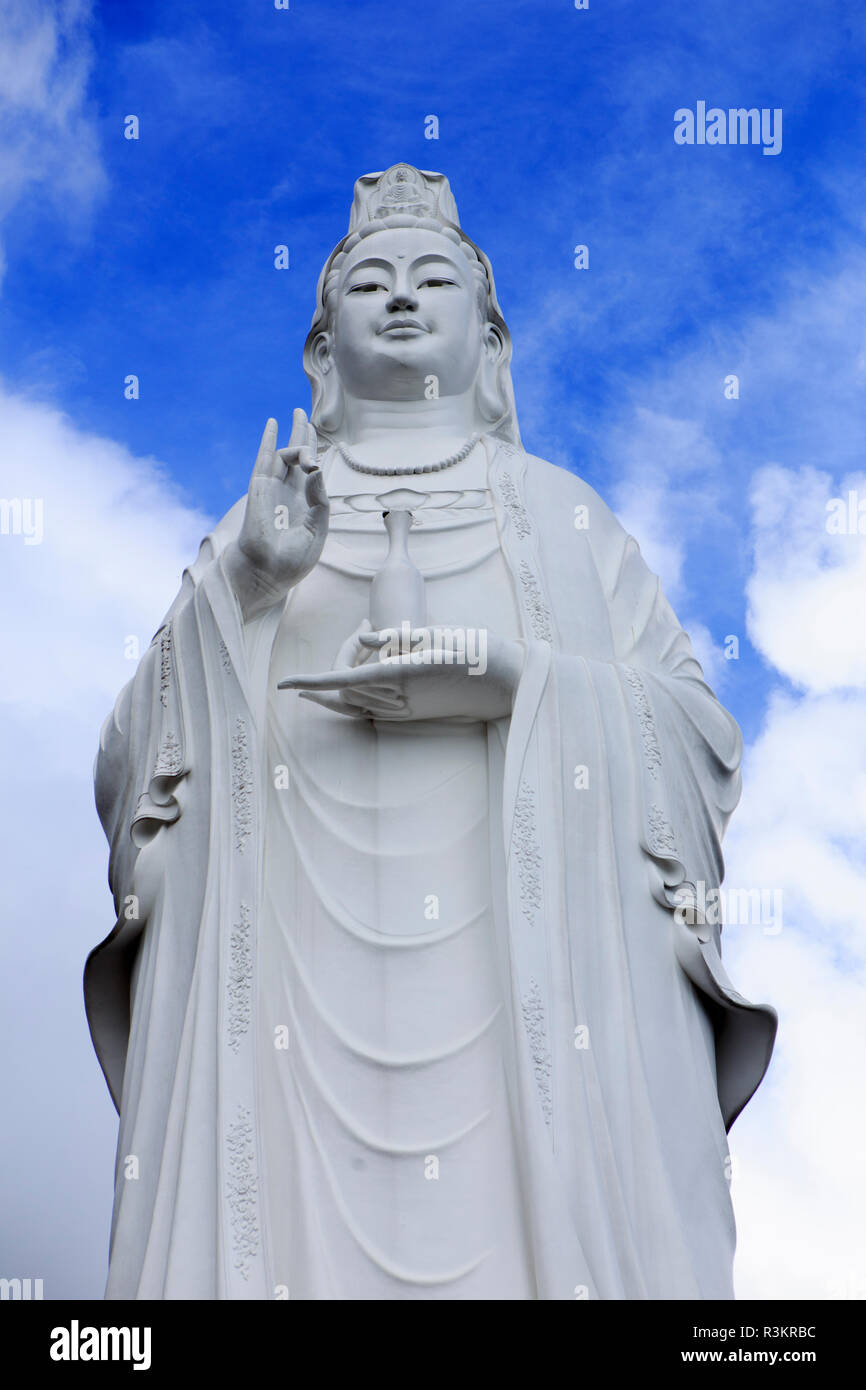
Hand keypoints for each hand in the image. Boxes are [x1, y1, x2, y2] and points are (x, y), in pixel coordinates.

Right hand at [225, 410, 328, 620]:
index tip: (319, 451)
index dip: (315, 457)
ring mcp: (273, 490)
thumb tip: (316, 470)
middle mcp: (288, 494)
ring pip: (284, 455)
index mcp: (304, 506)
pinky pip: (264, 460)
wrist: (266, 574)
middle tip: (301, 413)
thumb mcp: (317, 532)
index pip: (311, 475)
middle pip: (296, 458)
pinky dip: (268, 440)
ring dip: (297, 441)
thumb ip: (320, 501)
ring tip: (305, 435)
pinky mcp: (259, 489)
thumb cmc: (291, 562)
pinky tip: (273, 422)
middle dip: (301, 435)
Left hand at [278, 621, 524, 721]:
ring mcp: (406, 710)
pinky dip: (356, 694)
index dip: (310, 681)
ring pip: (356, 701)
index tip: (284, 684)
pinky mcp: (413, 714)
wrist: (506, 683)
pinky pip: (371, 709)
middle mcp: (400, 698)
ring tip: (365, 638)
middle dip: (341, 656)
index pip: (343, 680)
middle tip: (363, 624)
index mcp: (402, 674)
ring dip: (348, 674)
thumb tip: (364, 638)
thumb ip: (395, 638)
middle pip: (347, 685)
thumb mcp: (436, 634)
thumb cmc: (475, 652)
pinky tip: (358, 676)